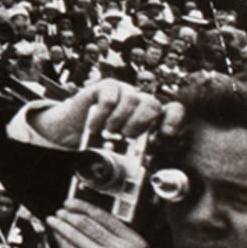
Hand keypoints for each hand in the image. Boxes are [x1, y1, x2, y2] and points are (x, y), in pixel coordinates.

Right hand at [24, 77, 180, 149]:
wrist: (73, 130)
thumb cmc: (100, 141)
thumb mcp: (123, 151)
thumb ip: (140, 154)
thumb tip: (150, 161)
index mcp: (151, 118)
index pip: (173, 110)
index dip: (173, 119)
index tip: (166, 133)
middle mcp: (141, 103)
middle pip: (153, 104)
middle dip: (140, 122)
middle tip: (125, 136)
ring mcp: (125, 92)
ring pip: (132, 99)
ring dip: (118, 120)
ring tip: (107, 131)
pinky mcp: (107, 86)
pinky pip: (110, 98)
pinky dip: (102, 115)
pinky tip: (95, 125)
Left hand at [47, 199, 154, 247]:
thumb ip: (118, 240)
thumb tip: (89, 220)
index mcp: (136, 243)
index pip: (106, 217)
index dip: (86, 207)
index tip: (73, 202)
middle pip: (89, 222)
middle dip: (70, 214)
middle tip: (60, 210)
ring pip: (77, 232)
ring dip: (61, 223)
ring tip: (53, 219)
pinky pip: (71, 247)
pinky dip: (61, 238)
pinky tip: (56, 235)